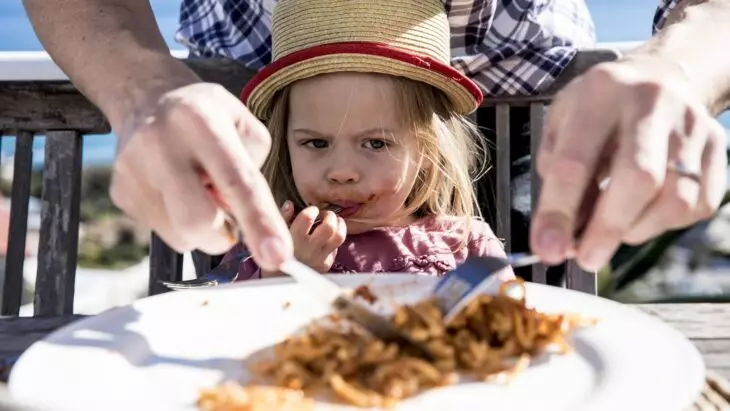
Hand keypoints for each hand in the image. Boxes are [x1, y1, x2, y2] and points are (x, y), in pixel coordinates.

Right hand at [108, 80, 291, 270]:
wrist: (146, 99)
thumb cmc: (208, 118)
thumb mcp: (244, 126)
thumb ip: (253, 173)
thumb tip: (243, 222)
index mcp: (200, 121)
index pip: (236, 182)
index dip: (260, 222)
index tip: (278, 256)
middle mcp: (160, 144)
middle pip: (198, 221)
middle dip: (224, 236)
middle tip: (231, 220)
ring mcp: (134, 172)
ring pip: (182, 235)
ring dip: (203, 227)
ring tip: (198, 189)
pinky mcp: (121, 194)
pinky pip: (164, 231)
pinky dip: (181, 221)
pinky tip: (176, 190)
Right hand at [281, 201, 346, 272]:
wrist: (279, 281)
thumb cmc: (276, 255)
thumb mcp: (276, 234)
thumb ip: (282, 218)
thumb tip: (290, 204)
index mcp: (293, 239)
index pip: (307, 218)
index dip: (312, 210)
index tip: (312, 210)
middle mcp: (308, 250)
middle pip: (329, 227)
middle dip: (329, 215)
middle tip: (325, 214)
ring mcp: (319, 259)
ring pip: (339, 237)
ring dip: (339, 225)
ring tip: (334, 221)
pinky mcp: (325, 265)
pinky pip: (336, 248)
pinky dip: (333, 240)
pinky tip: (326, 239)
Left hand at [532, 55, 727, 270]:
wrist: (663, 75)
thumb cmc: (599, 109)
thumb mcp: (561, 123)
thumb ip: (556, 175)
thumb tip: (559, 235)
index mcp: (600, 93)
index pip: (576, 161)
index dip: (558, 212)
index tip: (547, 249)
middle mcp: (652, 103)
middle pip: (638, 179)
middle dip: (607, 229)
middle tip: (586, 258)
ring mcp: (692, 126)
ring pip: (675, 198)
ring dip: (637, 229)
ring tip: (613, 230)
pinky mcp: (718, 148)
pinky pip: (697, 205)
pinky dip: (664, 223)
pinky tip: (642, 213)